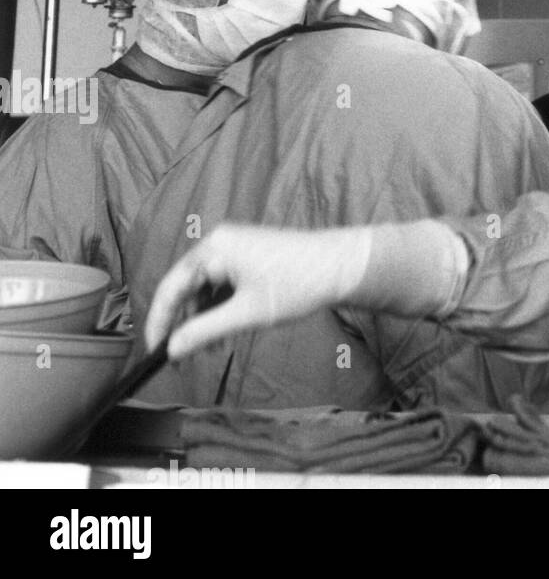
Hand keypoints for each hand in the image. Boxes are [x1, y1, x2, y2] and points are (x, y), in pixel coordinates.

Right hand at [144, 223, 372, 358]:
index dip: (158, 322)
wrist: (342, 266)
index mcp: (215, 247)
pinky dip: (219, 309)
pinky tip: (224, 335)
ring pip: (204, 289)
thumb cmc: (298, 283)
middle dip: (183, 324)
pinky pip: (222, 285)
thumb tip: (171, 350)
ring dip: (203, 320)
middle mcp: (220, 242)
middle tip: (182, 360)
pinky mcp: (249, 256)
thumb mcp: (246, 314)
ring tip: (209, 351)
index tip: (152, 352)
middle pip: (186, 288)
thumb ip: (203, 332)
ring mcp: (236, 247)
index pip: (171, 286)